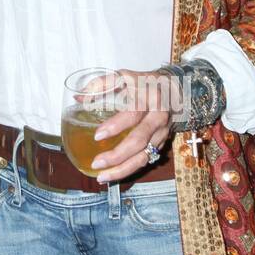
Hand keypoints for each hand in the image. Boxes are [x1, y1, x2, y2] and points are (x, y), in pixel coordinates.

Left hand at [89, 68, 176, 182]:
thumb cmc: (145, 82)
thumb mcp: (125, 76)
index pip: (133, 115)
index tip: (97, 135)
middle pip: (139, 141)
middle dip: (117, 155)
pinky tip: (113, 174)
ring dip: (123, 169)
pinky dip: (130, 169)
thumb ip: (101, 84)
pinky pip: (146, 160)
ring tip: (102, 177)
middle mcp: (158, 118)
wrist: (174, 89)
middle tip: (96, 162)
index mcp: (149, 99)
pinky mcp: (162, 143)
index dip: (115, 126)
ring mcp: (162, 133)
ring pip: (144, 157)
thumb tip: (79, 97)